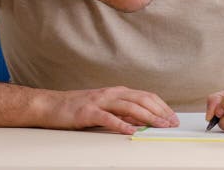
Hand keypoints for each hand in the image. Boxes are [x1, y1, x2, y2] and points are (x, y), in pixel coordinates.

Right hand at [40, 86, 178, 134]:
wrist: (51, 105)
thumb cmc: (78, 108)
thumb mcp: (105, 108)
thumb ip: (123, 113)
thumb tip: (143, 121)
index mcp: (117, 92)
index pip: (145, 96)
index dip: (161, 106)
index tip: (173, 117)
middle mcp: (111, 93)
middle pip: (141, 100)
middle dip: (159, 112)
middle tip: (171, 123)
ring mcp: (100, 101)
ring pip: (129, 107)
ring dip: (147, 117)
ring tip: (159, 126)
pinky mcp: (88, 111)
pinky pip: (108, 118)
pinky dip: (121, 124)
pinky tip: (131, 131)